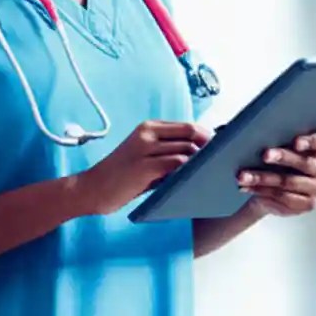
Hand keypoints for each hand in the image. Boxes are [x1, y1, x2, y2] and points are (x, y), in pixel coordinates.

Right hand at [76, 121, 212, 215]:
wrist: (92, 189)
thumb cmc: (120, 177)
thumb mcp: (143, 157)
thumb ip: (167, 153)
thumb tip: (200, 157)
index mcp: (148, 128)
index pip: (188, 126)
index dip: (207, 137)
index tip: (220, 151)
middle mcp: (147, 133)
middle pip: (191, 134)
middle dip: (211, 148)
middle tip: (223, 163)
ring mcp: (145, 149)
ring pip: (187, 150)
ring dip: (203, 162)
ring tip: (213, 175)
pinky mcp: (145, 167)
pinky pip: (177, 164)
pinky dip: (190, 172)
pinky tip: (196, 182)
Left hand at [237, 131, 315, 216]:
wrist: (264, 183)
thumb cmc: (268, 154)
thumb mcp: (267, 137)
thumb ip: (260, 128)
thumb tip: (227, 127)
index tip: (296, 141)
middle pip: (309, 163)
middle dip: (285, 158)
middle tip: (264, 155)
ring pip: (290, 182)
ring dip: (264, 178)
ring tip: (242, 175)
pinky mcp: (307, 204)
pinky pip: (285, 199)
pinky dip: (263, 192)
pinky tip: (247, 188)